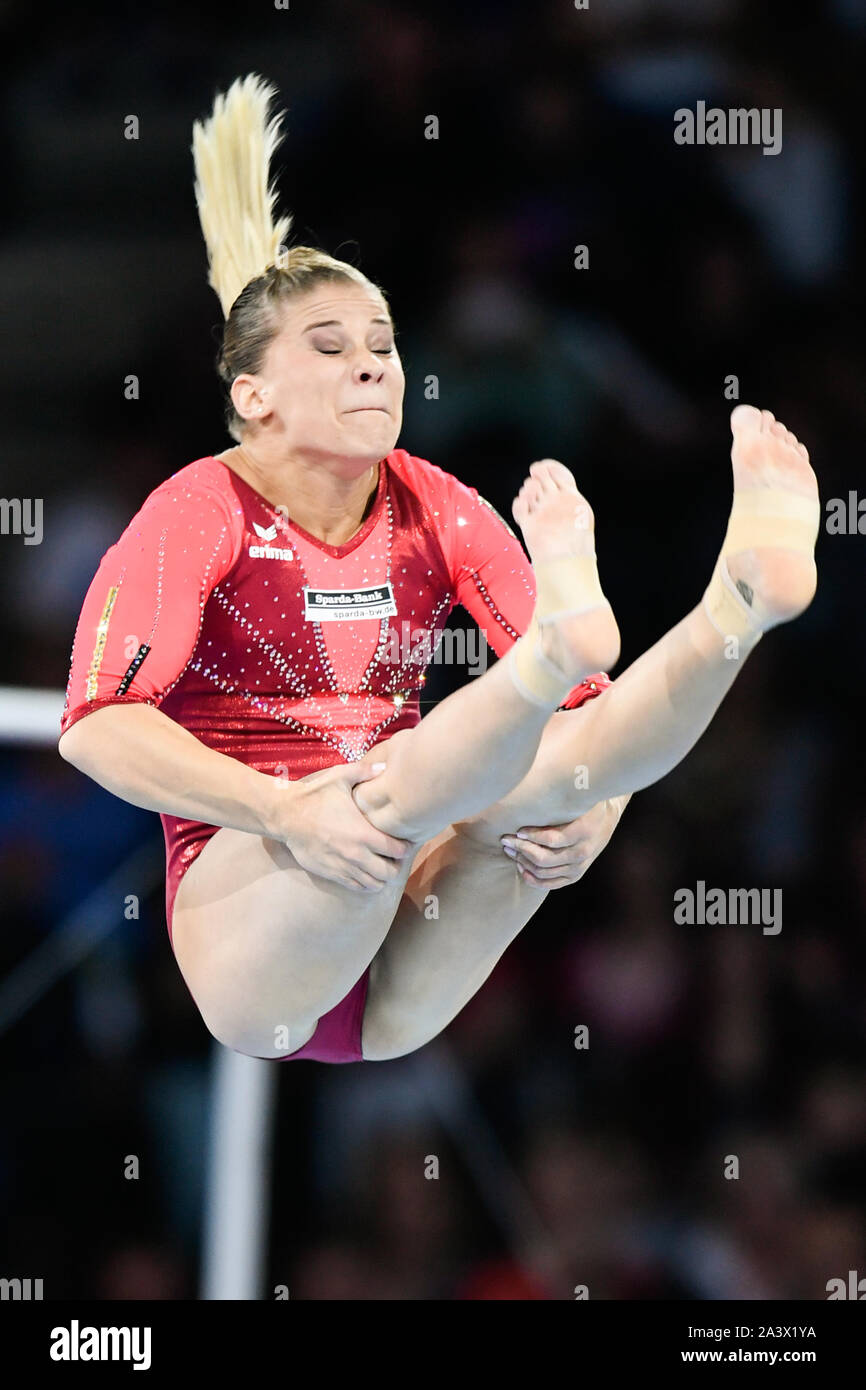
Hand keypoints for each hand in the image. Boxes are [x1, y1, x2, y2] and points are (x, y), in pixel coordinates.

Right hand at [273, 760, 412, 892]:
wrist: (285, 815)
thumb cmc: (314, 796)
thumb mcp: (340, 777)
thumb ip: (365, 771)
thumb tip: (385, 766)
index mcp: (363, 833)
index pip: (396, 850)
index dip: (405, 848)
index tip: (404, 842)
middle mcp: (356, 854)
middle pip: (388, 873)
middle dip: (396, 866)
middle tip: (395, 857)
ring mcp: (343, 866)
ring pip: (373, 884)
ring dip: (381, 878)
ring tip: (381, 866)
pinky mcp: (331, 873)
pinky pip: (355, 887)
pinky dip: (365, 883)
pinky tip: (365, 872)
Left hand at [500, 795, 629, 888]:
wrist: (606, 818)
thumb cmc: (585, 803)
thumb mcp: (578, 796)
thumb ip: (560, 796)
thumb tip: (533, 787)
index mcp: (584, 830)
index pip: (552, 839)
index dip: (531, 837)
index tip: (517, 830)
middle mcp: (583, 851)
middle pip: (544, 858)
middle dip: (521, 849)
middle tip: (506, 840)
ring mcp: (579, 866)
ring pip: (544, 872)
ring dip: (523, 862)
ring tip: (510, 851)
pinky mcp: (575, 875)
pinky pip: (550, 884)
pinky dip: (533, 879)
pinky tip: (521, 867)